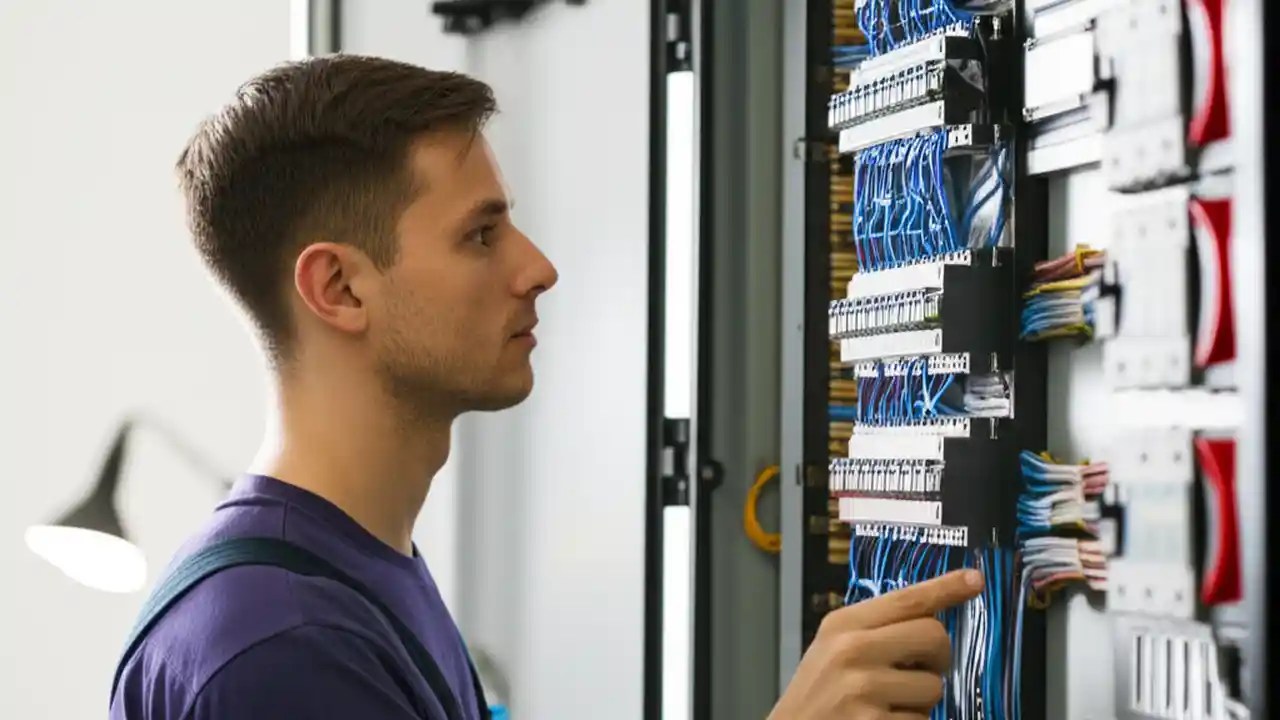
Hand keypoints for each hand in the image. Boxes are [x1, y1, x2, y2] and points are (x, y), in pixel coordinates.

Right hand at [768, 568, 983, 719]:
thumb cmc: (818, 692)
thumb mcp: (833, 647)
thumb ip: (875, 629)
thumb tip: (934, 615)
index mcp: (843, 625)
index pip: (906, 599)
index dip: (945, 589)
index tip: (975, 580)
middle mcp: (853, 651)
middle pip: (933, 636)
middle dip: (939, 656)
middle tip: (922, 668)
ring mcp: (864, 690)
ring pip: (934, 686)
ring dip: (922, 700)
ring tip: (890, 703)